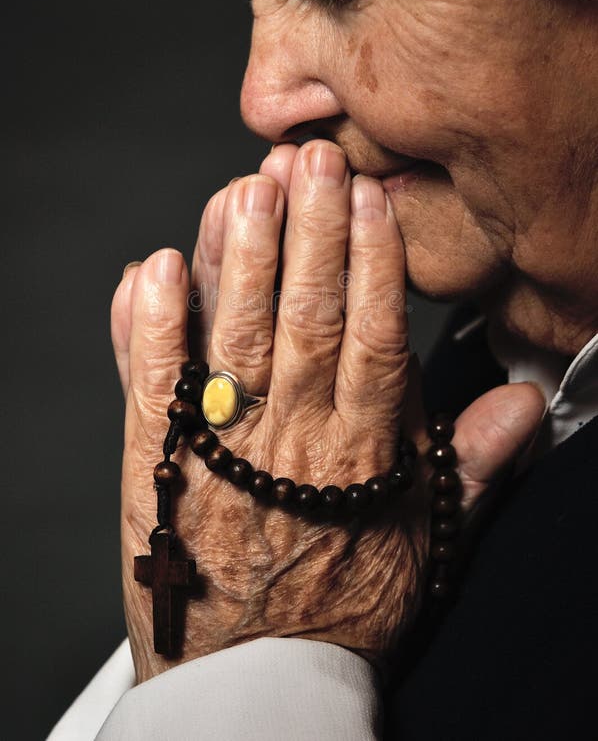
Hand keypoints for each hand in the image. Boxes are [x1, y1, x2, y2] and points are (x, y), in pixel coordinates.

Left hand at [111, 140, 544, 682]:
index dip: (371, 267)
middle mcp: (292, 437)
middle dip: (308, 235)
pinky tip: (156, 266)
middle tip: (310, 163)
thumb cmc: (337, 601)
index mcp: (359, 451)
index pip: (371, 340)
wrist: (251, 672)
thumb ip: (469, 468)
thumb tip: (518, 407)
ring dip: (240, 258)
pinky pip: (153, 384)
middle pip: (303, 321)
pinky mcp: (161, 457)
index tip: (369, 203)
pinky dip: (150, 325)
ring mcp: (221, 445)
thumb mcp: (424, 542)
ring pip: (234, 337)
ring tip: (247, 188)